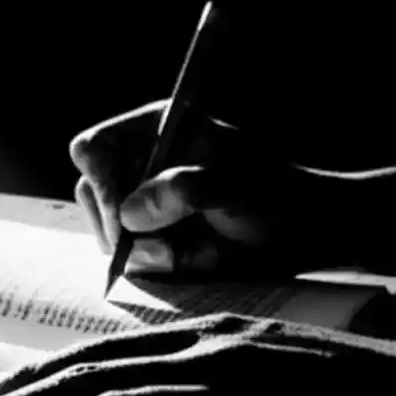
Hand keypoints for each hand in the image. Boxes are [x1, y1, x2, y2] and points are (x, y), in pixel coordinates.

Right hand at [70, 100, 395, 277]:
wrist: (305, 232)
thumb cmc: (275, 197)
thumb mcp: (237, 189)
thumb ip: (185, 191)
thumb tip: (130, 212)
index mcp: (156, 129)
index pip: (94, 148)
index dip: (102, 185)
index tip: (126, 222)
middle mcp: (142, 161)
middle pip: (90, 192)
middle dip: (120, 227)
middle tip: (164, 248)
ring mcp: (143, 201)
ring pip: (107, 232)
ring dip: (142, 251)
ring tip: (188, 251)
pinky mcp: (151, 237)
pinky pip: (129, 259)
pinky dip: (155, 266)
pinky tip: (190, 259)